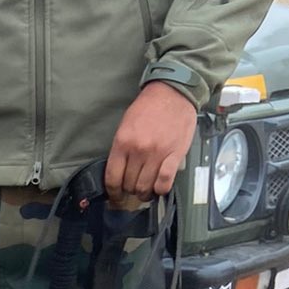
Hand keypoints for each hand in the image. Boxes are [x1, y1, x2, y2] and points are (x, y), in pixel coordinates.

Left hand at [104, 81, 198, 203]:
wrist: (173, 92)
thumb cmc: (148, 108)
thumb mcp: (125, 125)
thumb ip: (121, 149)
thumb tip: (118, 172)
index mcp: (123, 142)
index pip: (112, 177)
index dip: (113, 192)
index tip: (115, 196)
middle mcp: (139, 150)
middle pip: (129, 184)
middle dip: (129, 191)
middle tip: (133, 189)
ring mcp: (157, 154)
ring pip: (146, 186)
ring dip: (144, 193)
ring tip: (146, 192)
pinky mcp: (175, 155)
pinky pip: (165, 182)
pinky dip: (161, 190)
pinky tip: (159, 188)